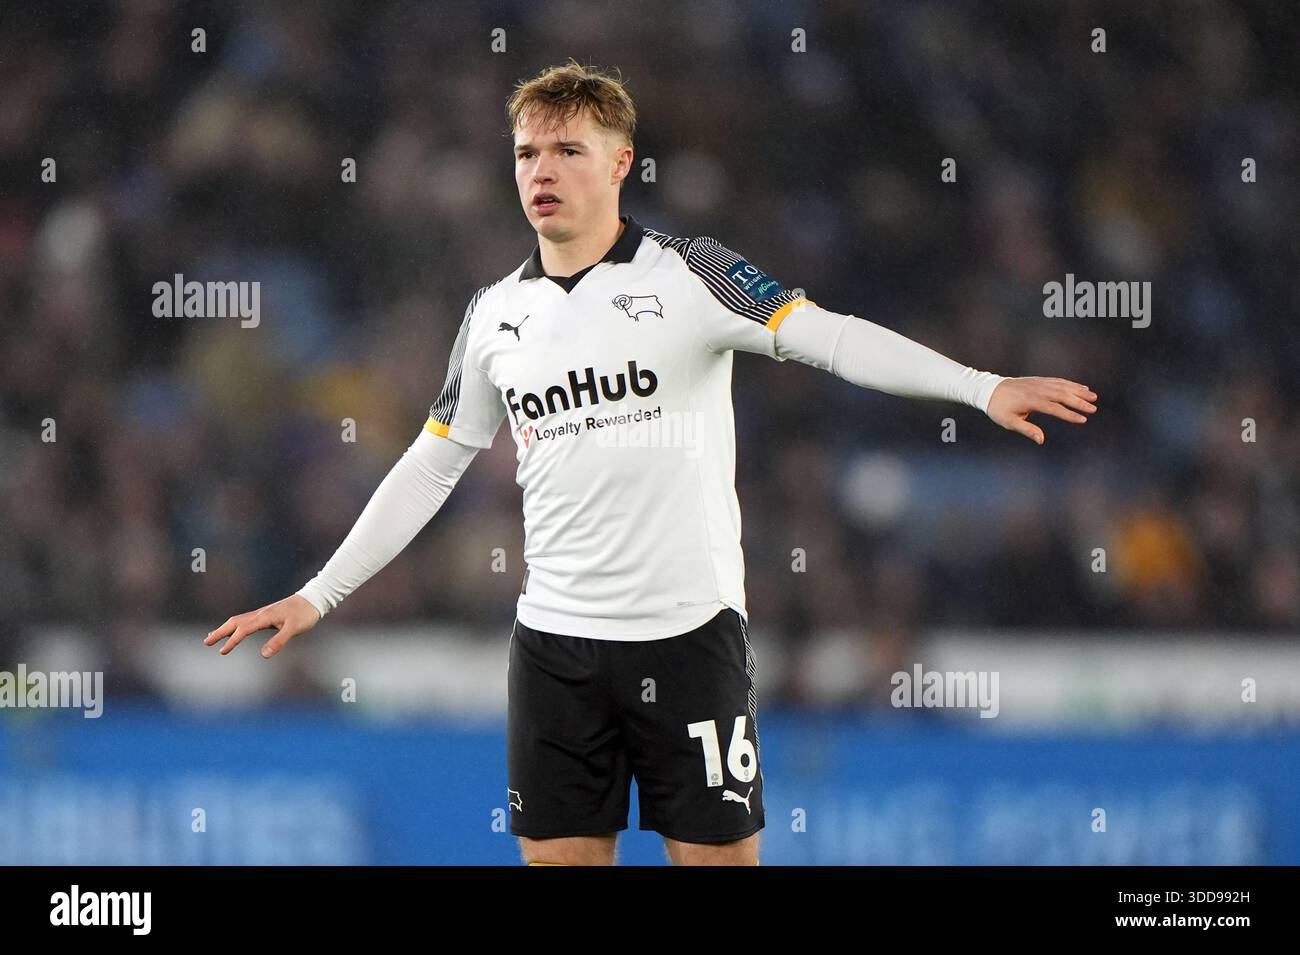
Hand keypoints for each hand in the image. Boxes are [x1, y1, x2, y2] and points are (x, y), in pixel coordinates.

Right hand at [205, 594, 321, 658]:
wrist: (313, 600)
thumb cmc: (304, 614)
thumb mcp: (294, 629)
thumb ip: (279, 641)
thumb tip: (263, 655)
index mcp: (264, 617)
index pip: (243, 630)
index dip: (232, 641)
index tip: (221, 652)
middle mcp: (260, 614)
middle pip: (234, 622)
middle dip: (220, 632)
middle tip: (206, 642)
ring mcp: (263, 614)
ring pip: (238, 621)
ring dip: (225, 628)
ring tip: (212, 637)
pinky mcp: (267, 615)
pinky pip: (246, 621)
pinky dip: (236, 626)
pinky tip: (236, 631)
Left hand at [986, 377, 1097, 444]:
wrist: (988, 389)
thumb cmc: (998, 408)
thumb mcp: (1008, 422)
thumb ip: (1026, 430)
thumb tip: (1041, 440)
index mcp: (1030, 401)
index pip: (1053, 408)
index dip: (1069, 414)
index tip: (1082, 420)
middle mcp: (1036, 389)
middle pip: (1061, 395)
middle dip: (1079, 402)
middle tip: (1094, 408)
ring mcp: (1038, 383)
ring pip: (1062, 386)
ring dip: (1078, 391)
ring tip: (1093, 397)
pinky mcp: (1038, 380)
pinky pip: (1058, 381)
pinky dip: (1071, 384)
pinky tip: (1081, 388)